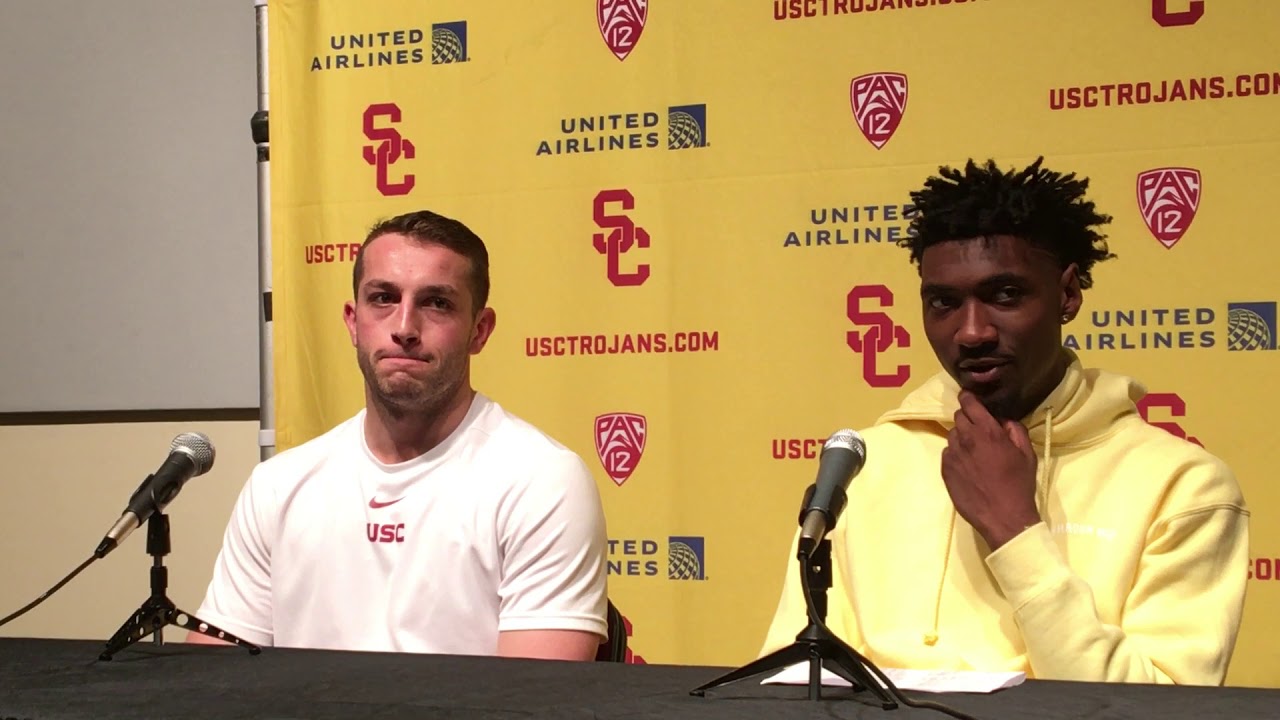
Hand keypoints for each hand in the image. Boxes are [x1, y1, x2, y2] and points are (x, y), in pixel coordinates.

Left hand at [941, 391, 1040, 550]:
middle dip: (968, 418)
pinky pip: (947, 453)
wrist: (1003, 516)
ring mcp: (953, 455)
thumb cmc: (1019, 484)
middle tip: (979, 429)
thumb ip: (1015, 430)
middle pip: (958, 417)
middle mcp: (966, 439)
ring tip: (974, 450)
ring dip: (962, 437)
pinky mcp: (945, 470)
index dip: (968, 398)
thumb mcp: (1027, 454)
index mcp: (987, 431)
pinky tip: (968, 465)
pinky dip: (956, 454)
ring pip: (952, 435)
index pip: (968, 403)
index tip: (970, 398)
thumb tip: (1003, 420)